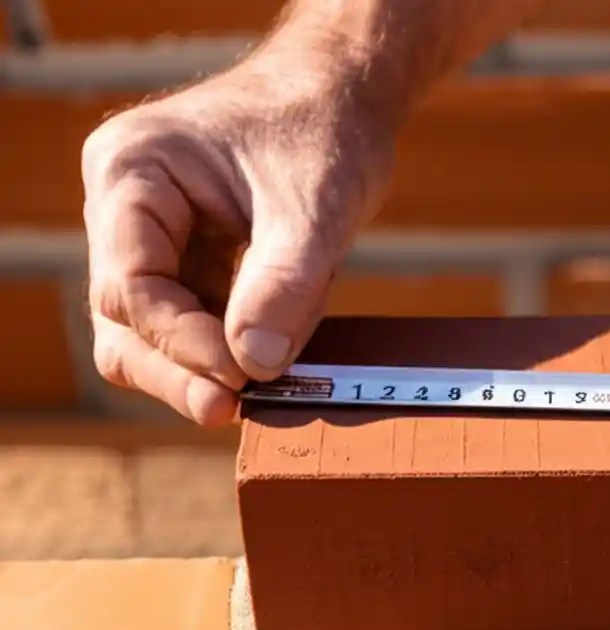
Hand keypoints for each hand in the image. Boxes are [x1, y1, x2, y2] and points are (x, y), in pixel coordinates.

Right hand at [80, 66, 391, 424]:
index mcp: (130, 173)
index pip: (129, 285)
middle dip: (180, 369)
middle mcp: (124, 208)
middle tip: (232, 410)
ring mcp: (153, 238)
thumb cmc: (322, 129)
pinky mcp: (190, 261)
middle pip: (125, 321)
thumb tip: (256, 367)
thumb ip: (284, 284)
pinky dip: (238, 343)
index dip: (180, 342)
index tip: (240, 378)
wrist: (345, 97)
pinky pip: (199, 321)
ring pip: (154, 333)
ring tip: (268, 381)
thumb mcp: (314, 207)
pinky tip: (281, 345)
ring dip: (208, 364)